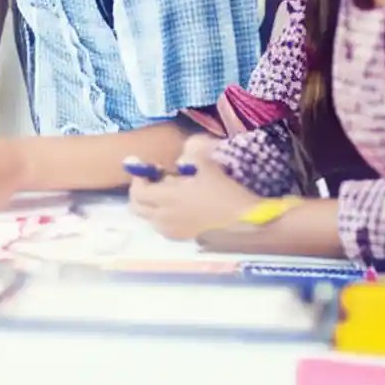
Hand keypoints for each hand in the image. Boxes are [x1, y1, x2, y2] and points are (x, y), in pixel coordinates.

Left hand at [129, 138, 260, 239]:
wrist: (247, 221)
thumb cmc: (226, 193)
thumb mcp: (209, 166)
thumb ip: (192, 153)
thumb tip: (185, 146)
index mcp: (167, 199)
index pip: (138, 191)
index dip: (139, 178)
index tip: (152, 168)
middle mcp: (164, 218)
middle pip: (137, 207)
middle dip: (141, 192)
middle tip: (156, 180)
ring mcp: (173, 231)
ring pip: (149, 218)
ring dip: (152, 205)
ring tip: (170, 194)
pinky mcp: (184, 238)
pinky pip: (163, 227)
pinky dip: (163, 216)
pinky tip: (180, 208)